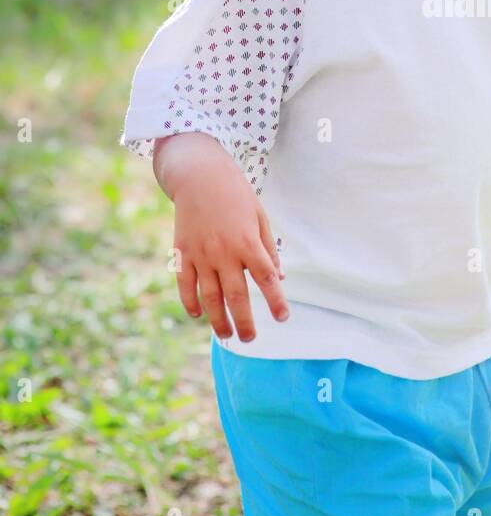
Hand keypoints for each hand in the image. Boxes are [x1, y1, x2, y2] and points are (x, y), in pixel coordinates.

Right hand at [155, 133, 287, 341]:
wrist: (199, 175)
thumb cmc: (235, 194)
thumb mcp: (259, 216)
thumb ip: (268, 248)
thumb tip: (279, 278)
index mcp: (248, 242)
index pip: (267, 279)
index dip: (276, 301)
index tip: (282, 318)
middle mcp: (224, 252)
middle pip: (237, 296)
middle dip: (245, 322)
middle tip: (250, 339)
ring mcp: (201, 255)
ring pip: (209, 297)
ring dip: (218, 320)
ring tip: (226, 336)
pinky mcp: (182, 253)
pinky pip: (185, 285)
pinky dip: (190, 303)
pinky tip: (197, 315)